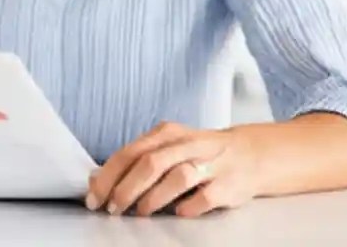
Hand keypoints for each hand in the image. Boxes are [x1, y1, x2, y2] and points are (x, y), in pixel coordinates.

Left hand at [87, 121, 262, 217]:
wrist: (251, 154)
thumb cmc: (199, 154)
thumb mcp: (166, 148)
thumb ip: (134, 161)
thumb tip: (96, 180)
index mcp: (167, 133)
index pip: (130, 152)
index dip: (108, 176)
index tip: (94, 197)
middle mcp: (188, 144)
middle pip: (150, 163)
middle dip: (126, 188)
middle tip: (112, 209)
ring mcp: (210, 163)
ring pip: (178, 176)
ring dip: (153, 197)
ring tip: (140, 212)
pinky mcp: (229, 184)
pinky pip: (206, 196)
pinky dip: (189, 206)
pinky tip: (178, 213)